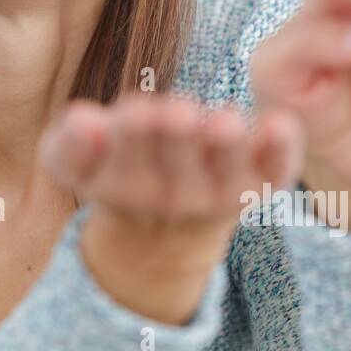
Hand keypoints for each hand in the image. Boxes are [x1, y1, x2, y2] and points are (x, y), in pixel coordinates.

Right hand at [39, 92, 302, 323]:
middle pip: (173, 167)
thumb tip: (83, 120)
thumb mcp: (74, 162)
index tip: (134, 111)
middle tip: (178, 112)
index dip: (131, 137)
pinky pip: (273, 173)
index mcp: (121, 187)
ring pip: (224, 174)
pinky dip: (280, 152)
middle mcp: (170, 199)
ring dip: (225, 149)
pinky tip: (281, 123)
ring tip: (224, 123)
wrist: (159, 240)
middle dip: (175, 138)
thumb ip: (69, 143)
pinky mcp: (255, 187)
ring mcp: (216, 195)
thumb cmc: (113, 170)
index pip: (123, 162)